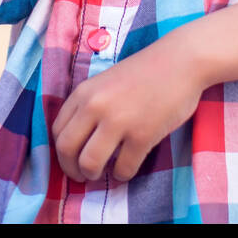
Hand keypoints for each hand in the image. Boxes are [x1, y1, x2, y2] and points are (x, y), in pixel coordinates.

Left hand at [50, 39, 205, 183]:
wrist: (181, 62)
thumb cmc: (145, 72)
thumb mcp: (105, 82)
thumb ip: (89, 105)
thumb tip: (78, 139)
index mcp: (84, 92)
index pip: (57, 131)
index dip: (61, 152)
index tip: (72, 159)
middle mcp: (96, 106)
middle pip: (66, 149)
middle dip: (71, 169)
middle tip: (83, 175)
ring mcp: (119, 121)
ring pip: (90, 163)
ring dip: (93, 175)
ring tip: (103, 174)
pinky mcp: (142, 135)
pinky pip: (123, 168)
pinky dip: (122, 175)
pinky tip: (126, 169)